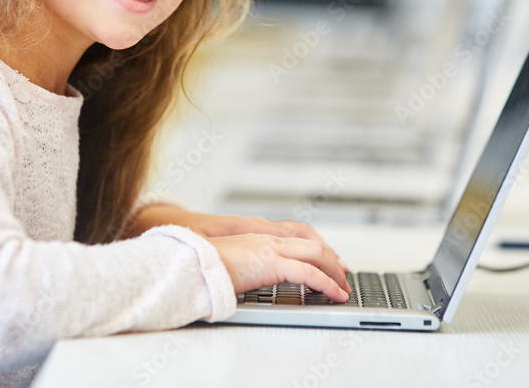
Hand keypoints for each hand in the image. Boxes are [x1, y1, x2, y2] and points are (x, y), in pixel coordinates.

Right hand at [128, 205, 350, 301]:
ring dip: (334, 271)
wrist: (185, 260)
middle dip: (330, 258)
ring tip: (343, 288)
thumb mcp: (223, 261)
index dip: (314, 245)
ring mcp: (269, 248)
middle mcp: (265, 237)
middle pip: (310, 242)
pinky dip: (327, 283)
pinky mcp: (270, 263)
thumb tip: (240, 276)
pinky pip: (308, 274)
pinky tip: (335, 294)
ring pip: (315, 255)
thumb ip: (238, 264)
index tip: (326, 257)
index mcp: (253, 236)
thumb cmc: (196, 262)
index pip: (293, 235)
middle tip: (343, 273)